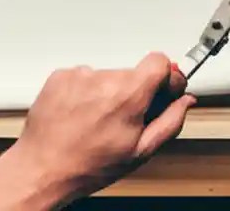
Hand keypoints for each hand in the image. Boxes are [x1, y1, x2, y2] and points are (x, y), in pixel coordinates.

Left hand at [10, 52, 195, 203]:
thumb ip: (170, 122)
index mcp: (128, 94)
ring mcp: (79, 75)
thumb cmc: (89, 165)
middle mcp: (104, 78)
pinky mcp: (60, 76)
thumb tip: (185, 101)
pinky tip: (79, 116)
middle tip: (123, 121)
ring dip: (107, 94)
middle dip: (134, 93)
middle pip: (133, 73)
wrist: (44, 168)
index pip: (160, 61)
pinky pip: (84, 78)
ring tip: (95, 122)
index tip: (162, 92)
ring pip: (108, 77)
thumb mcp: (140, 151)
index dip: (165, 78)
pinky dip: (85, 93)